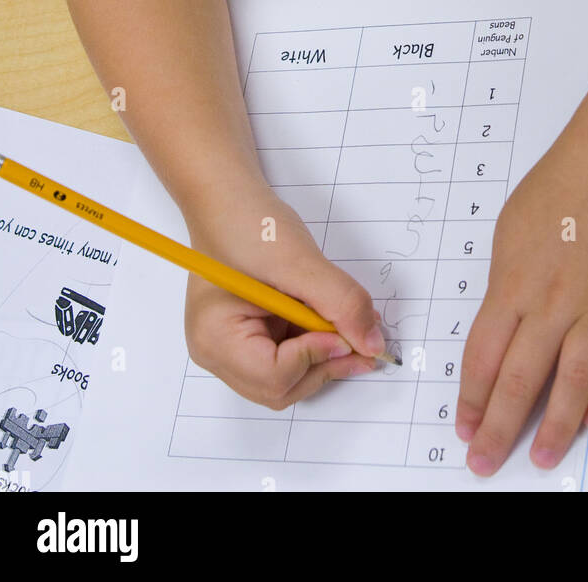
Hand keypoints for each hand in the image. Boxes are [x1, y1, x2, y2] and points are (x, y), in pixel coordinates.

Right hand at [183, 186, 385, 410]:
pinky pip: (289, 358)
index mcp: (214, 338)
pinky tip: (330, 320)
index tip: (346, 331)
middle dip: (324, 363)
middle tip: (361, 336)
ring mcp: (231, 349)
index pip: (273, 376)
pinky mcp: (249, 337)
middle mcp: (216, 353)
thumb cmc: (247, 222)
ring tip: (347, 325)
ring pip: (290, 378)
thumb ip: (340, 302)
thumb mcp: (298, 260)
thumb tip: (373, 344)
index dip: (316, 356)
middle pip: (281, 388)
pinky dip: (316, 343)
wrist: (228, 198)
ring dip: (324, 355)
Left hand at [455, 127, 587, 474]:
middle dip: (498, 428)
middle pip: (519, 380)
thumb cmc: (562, 185)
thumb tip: (499, 324)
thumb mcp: (511, 230)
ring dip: (555, 427)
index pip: (482, 356)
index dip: (472, 399)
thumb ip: (506, 283)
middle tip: (485, 463)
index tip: (464, 428)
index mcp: (513, 284)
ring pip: (572, 383)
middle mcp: (552, 305)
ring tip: (541, 457)